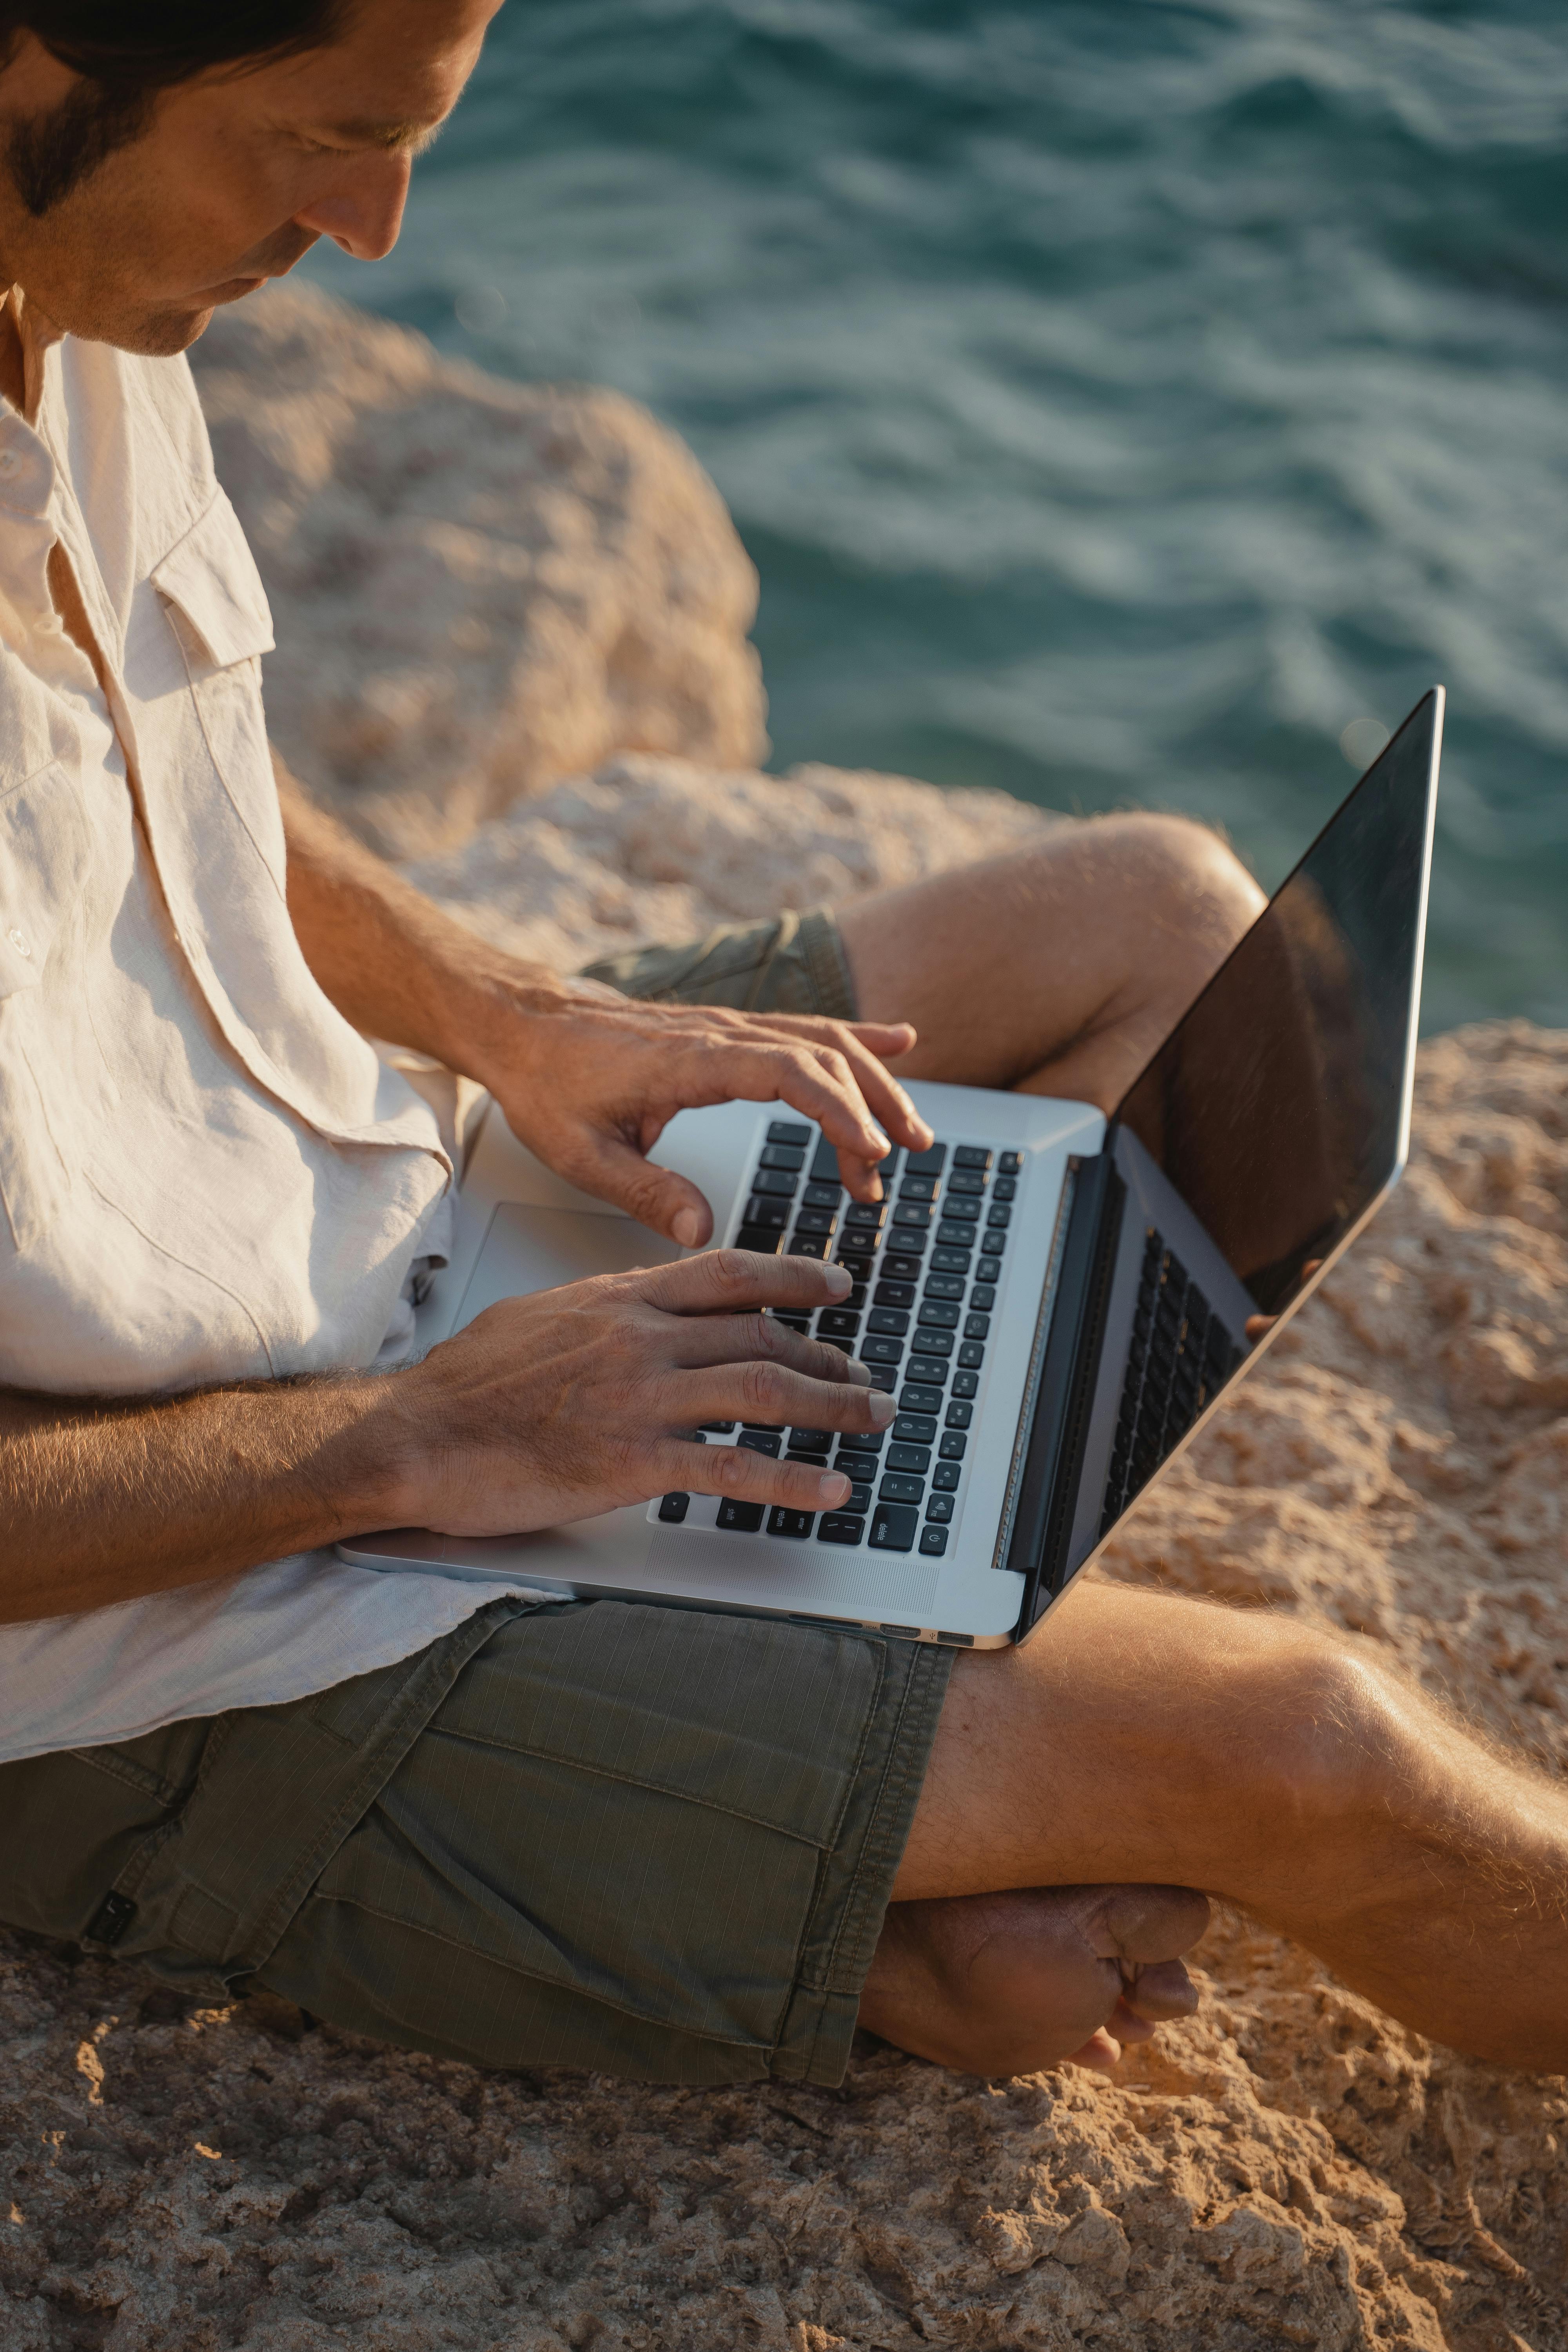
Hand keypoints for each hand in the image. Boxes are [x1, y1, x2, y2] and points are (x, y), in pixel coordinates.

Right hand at [378, 1249, 894, 1536]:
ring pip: (764, 1390)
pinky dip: (792, 1479)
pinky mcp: (631, 1461)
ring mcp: (640, 1398)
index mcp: (619, 1300)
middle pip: (762, 1334)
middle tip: (864, 1377)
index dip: (795, 1275)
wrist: (415, 1435)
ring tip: (872, 1421)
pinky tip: (830, 1489)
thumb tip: (634, 1311)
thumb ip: (602, 1312)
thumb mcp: (541, 1317)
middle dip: (827, 1358)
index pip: (728, 1273)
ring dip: (832, 1407)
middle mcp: (640, 1338)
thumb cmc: (466, 1385)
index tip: (837, 1283)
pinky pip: (732, 1468)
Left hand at [462, 973, 933, 1244]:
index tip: (869, 1152)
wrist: (524, 1024)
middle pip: (821, 1056)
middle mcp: (719, 1034)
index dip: (836, 1109)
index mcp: (689, 1061)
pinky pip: (804, 1029)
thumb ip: (643, 1190)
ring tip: (912, 1131)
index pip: (786, 1072)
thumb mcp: (579, 1152)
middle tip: (902, 1162)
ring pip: (822, 1041)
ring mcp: (728, 1027)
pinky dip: (856, 1039)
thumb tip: (699, 1230)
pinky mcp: (729, 1031)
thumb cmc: (548, 1083)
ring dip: (875, 1081)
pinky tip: (899, 1044)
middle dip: (873, 1106)